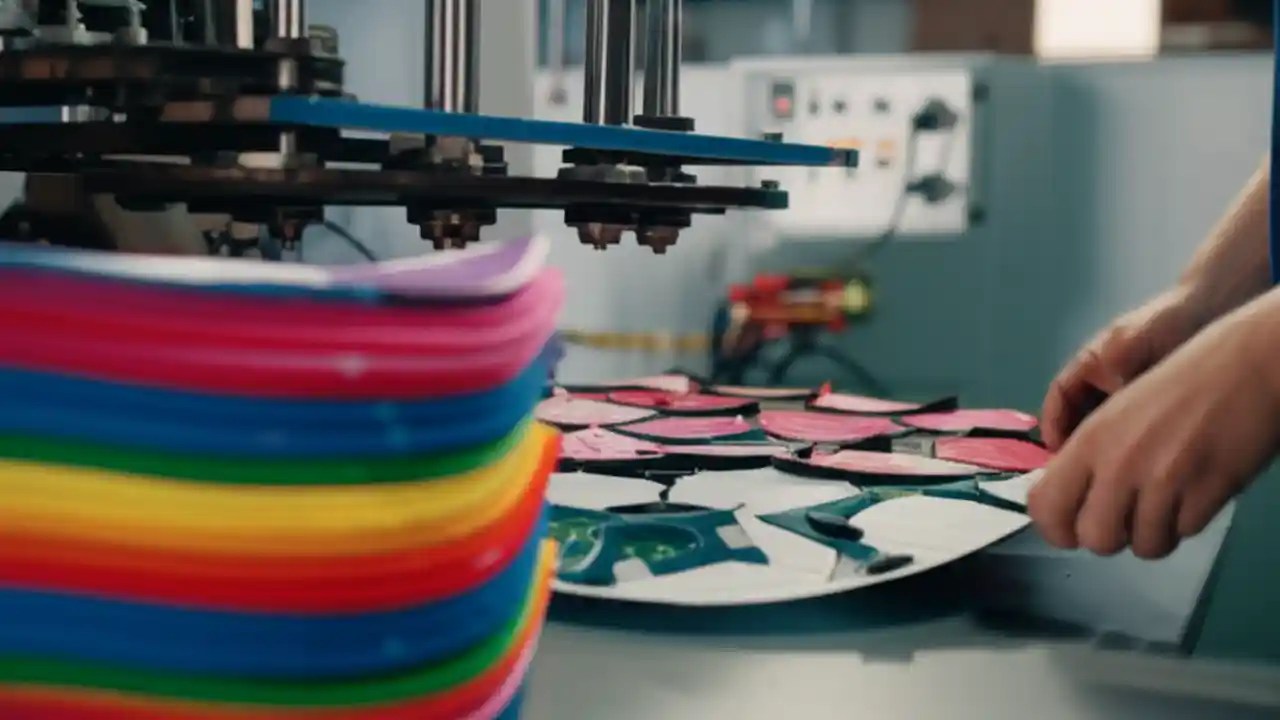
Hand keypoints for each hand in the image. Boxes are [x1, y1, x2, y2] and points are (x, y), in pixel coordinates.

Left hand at [1028, 307, 1278, 558]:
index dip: (1054, 526)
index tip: (1067, 524)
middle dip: (1108, 536)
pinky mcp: (1208, 494)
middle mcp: (1120, 464)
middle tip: (1121, 518)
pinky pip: (1183, 534)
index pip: (1046, 507)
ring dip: (1150, 534)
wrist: (1247, 365)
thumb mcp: (1116, 413)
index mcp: (1090, 440)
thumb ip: (1086, 456)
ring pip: (1142, 546)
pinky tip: (1191, 494)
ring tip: (1160, 505)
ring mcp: (1165, 482)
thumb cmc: (1180, 382)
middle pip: (1094, 540)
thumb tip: (1062, 497)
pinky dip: (1184, 523)